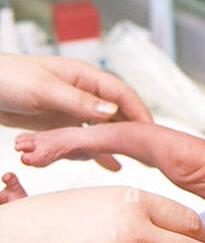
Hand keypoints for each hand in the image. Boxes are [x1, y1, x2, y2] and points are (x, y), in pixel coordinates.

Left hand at [0, 55, 151, 169]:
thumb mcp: (44, 90)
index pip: (121, 94)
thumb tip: (111, 112)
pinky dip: (96, 151)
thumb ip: (77, 102)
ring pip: (101, 128)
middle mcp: (83, 92)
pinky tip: (110, 165)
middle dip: (133, 131)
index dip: (139, 113)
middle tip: (149, 154)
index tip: (152, 133)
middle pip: (117, 112)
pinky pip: (83, 139)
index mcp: (84, 77)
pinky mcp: (60, 122)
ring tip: (132, 163)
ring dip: (114, 144)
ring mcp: (72, 108)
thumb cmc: (9, 78)